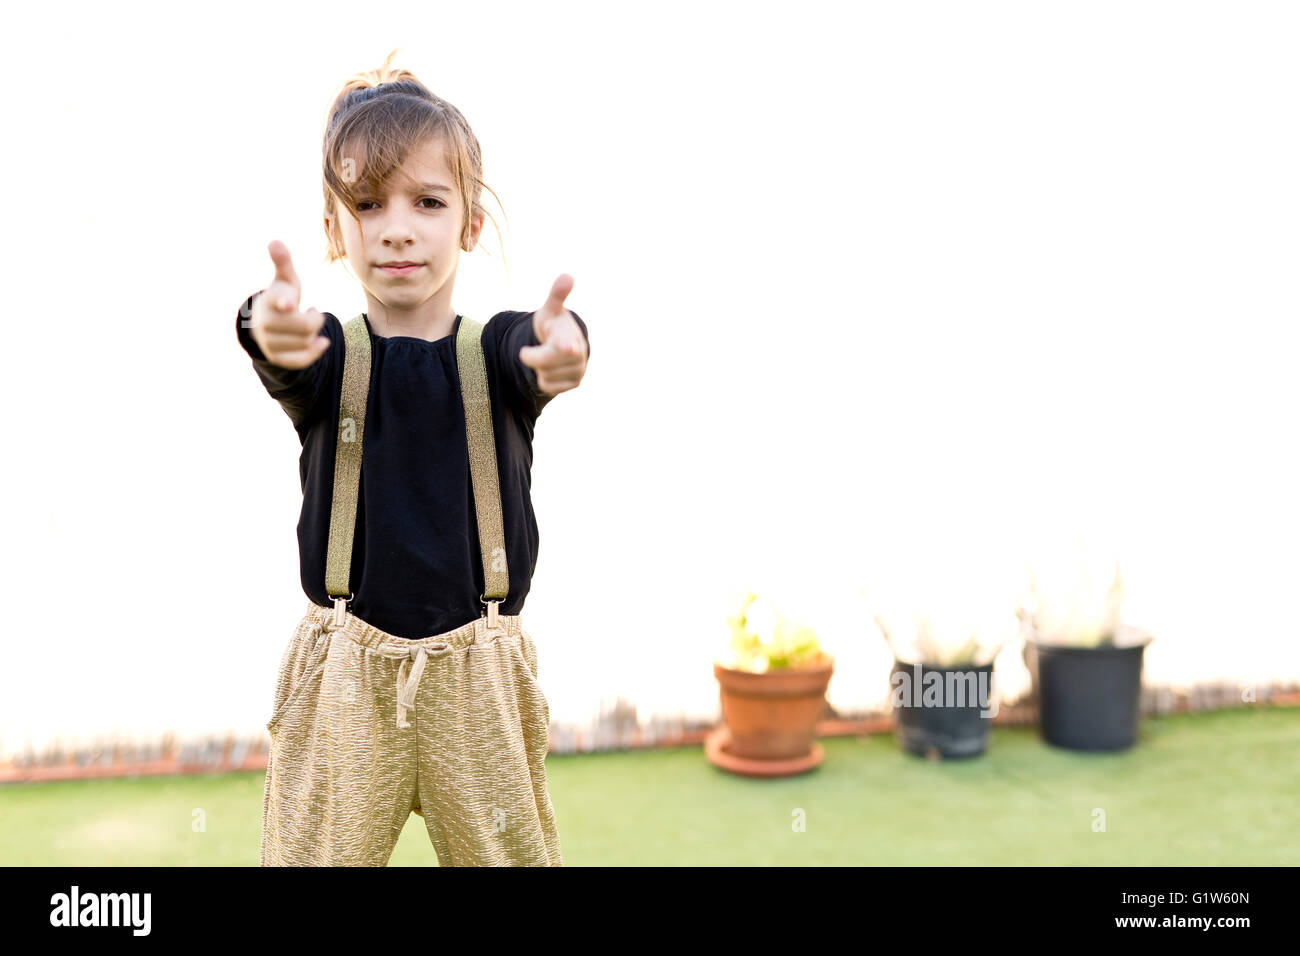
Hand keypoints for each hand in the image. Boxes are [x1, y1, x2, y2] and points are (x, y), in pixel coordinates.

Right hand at [248, 240, 329, 369]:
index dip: (285, 302)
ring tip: (306, 324)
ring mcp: (269, 343)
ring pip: (307, 342)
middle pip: (306, 327)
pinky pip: (303, 360)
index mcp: (270, 301)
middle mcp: (265, 323)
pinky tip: (321, 342)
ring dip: (314, 333)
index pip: (279, 301)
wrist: (266, 322)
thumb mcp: (285, 279)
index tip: (290, 304)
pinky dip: (316, 350)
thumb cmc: (283, 295)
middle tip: (313, 312)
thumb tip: (274, 241)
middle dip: (316, 319)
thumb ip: (283, 261)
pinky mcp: (276, 358)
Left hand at [519, 274, 587, 395]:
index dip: (565, 345)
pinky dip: (544, 379)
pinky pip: (548, 387)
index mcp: (570, 335)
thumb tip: (568, 276)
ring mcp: (579, 369)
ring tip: (547, 356)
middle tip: (529, 350)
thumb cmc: (554, 323)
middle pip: (544, 363)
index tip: (567, 346)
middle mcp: (579, 353)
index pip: (566, 343)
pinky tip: (551, 368)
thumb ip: (556, 295)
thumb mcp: (551, 309)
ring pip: (545, 376)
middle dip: (532, 356)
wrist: (564, 341)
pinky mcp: (575, 383)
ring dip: (539, 368)